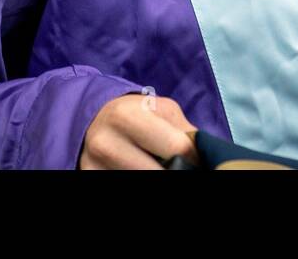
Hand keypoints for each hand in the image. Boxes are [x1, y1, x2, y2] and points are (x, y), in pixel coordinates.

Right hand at [79, 92, 199, 169]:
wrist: (93, 121)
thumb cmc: (136, 114)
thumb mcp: (162, 111)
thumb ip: (185, 132)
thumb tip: (208, 154)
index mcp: (127, 116)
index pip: (176, 147)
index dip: (193, 157)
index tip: (195, 159)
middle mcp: (106, 143)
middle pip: (158, 172)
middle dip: (177, 170)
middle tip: (181, 166)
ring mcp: (94, 167)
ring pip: (141, 181)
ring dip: (159, 177)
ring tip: (161, 166)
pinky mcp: (89, 177)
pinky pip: (124, 186)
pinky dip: (138, 180)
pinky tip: (141, 170)